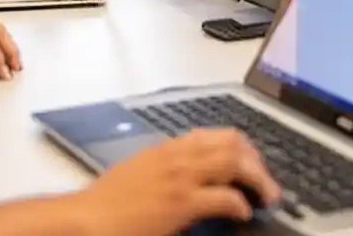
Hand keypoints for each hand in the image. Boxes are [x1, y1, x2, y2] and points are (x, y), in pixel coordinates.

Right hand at [73, 129, 279, 234]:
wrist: (86, 219)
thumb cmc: (105, 203)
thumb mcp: (138, 172)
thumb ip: (164, 167)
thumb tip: (187, 176)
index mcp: (167, 148)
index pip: (215, 134)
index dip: (241, 146)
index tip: (252, 160)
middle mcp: (177, 156)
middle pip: (232, 143)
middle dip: (256, 161)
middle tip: (266, 182)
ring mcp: (180, 177)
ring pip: (235, 163)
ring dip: (258, 179)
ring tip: (266, 196)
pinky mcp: (181, 203)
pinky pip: (225, 197)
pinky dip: (241, 204)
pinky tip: (243, 213)